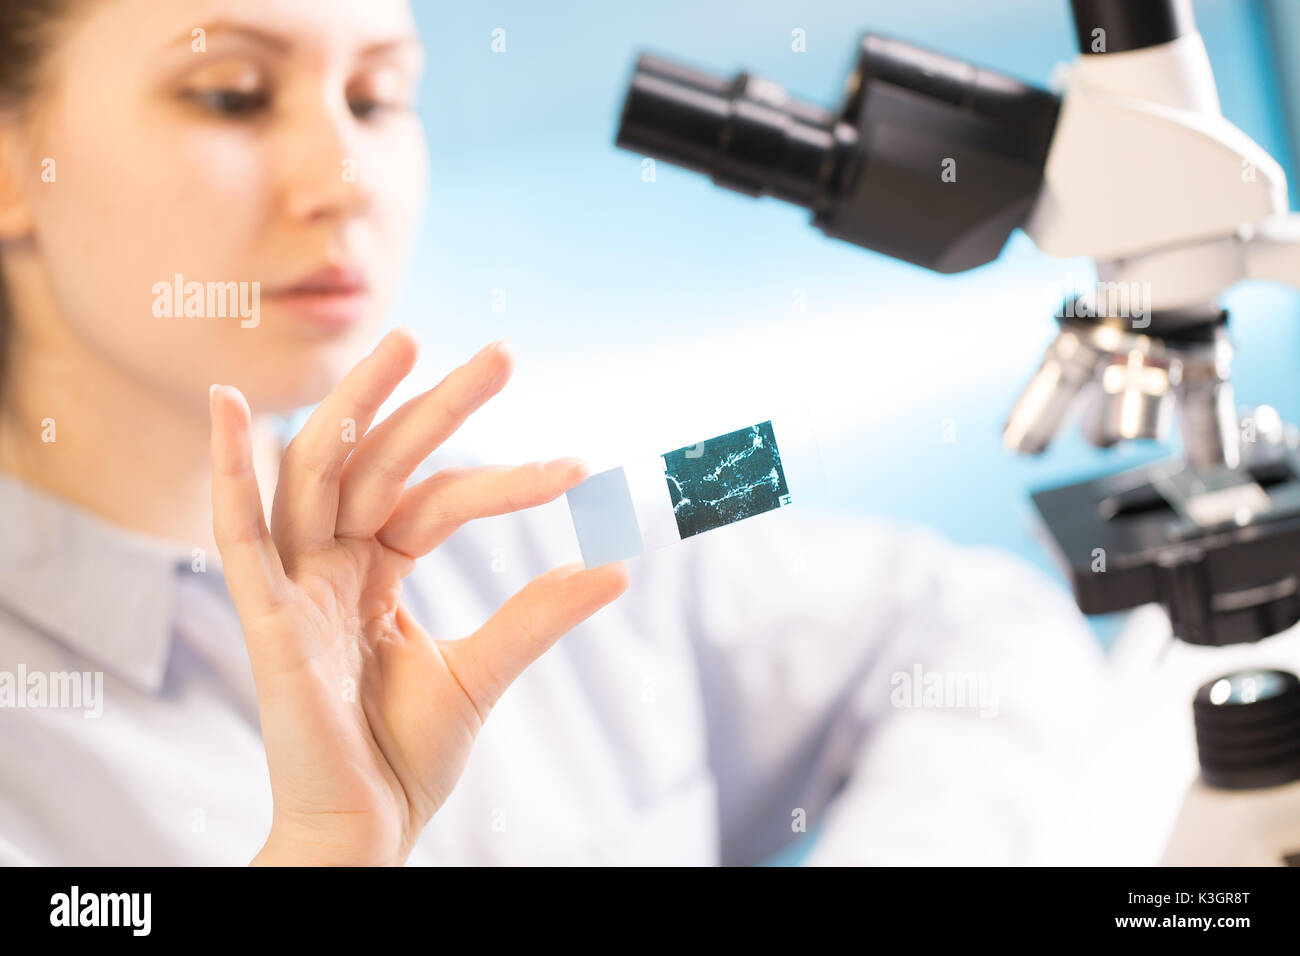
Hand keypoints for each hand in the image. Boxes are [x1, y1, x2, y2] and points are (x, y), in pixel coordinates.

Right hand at [207, 328, 629, 864]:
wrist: (367, 834)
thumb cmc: (405, 759)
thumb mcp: (483, 672)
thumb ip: (537, 615)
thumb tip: (618, 567)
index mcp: (371, 575)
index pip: (434, 500)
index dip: (503, 483)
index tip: (576, 472)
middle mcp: (328, 568)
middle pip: (378, 464)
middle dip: (436, 407)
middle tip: (502, 356)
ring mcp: (293, 589)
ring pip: (317, 474)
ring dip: (355, 405)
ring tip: (407, 343)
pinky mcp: (267, 621)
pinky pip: (236, 537)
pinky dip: (225, 469)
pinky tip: (229, 405)